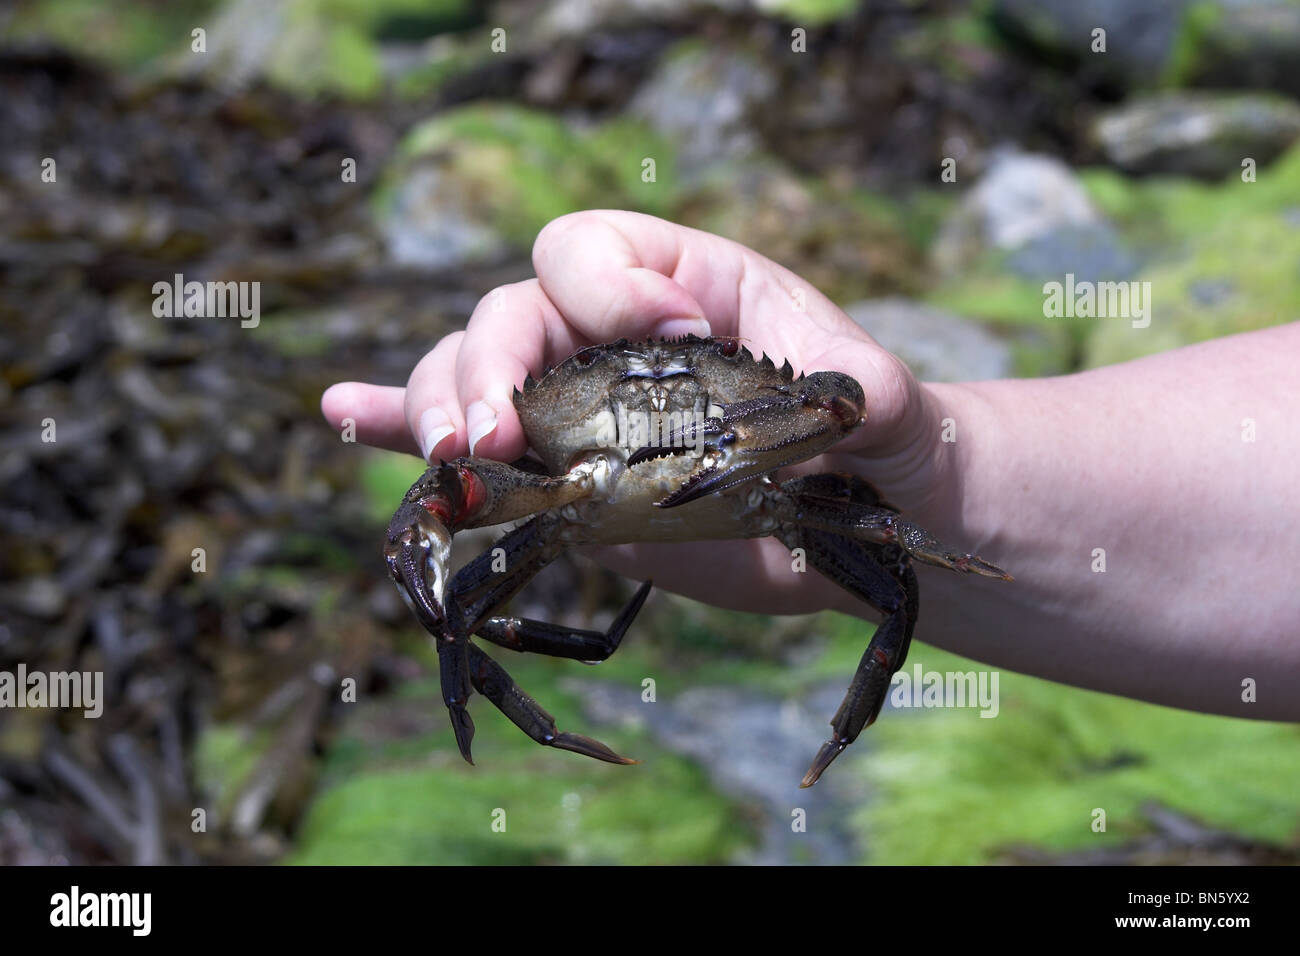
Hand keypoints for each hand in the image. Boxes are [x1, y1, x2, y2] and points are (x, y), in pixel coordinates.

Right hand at [323, 210, 950, 614]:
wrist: (855, 522)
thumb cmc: (871, 436)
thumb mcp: (880, 403)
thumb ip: (864, 389)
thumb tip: (850, 396)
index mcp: (677, 283)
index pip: (593, 248)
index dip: (607, 286)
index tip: (666, 342)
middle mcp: (606, 337)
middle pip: (509, 315)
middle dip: (490, 364)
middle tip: (497, 435)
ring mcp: (572, 408)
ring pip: (468, 378)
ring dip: (441, 409)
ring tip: (453, 460)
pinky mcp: (556, 480)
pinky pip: (459, 442)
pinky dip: (396, 425)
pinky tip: (345, 412)